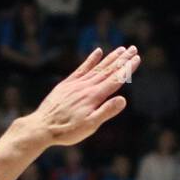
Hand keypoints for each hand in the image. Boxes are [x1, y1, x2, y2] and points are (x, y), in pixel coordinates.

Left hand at [22, 46, 139, 147]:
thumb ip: (106, 111)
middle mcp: (87, 87)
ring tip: (121, 49)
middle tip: (134, 48)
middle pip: (108, 70)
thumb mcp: (90, 126)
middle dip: (122, 59)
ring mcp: (76, 84)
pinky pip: (82, 69)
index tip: (137, 58)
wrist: (42, 127)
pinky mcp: (67, 84)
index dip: (127, 69)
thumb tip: (123, 100)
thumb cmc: (68, 131)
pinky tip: (98, 52)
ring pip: (97, 68)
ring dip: (110, 58)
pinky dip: (91, 60)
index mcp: (94, 97)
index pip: (115, 80)